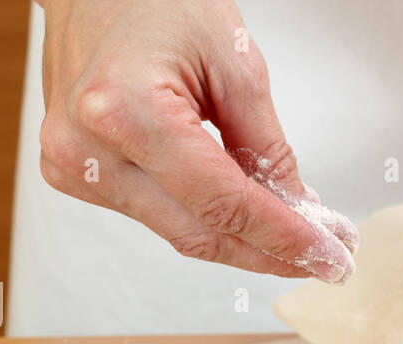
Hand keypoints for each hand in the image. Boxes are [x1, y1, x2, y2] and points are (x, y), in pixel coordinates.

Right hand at [35, 0, 356, 280]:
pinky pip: (157, 216)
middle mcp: (88, 149)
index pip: (222, 203)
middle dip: (269, 251)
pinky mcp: (74, 176)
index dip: (282, 237)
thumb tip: (297, 210)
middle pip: (200, 232)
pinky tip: (241, 210)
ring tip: (293, 233)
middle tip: (325, 260)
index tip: (328, 257)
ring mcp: (75, 167)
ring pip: (180, 232)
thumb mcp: (234, 60)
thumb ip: (267, 145)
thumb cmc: (156, 1)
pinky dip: (204, 218)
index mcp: (125, 111)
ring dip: (242, 239)